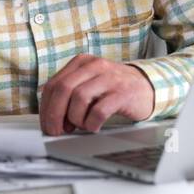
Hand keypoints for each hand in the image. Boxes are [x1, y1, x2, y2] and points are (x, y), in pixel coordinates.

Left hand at [38, 55, 155, 135]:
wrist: (147, 87)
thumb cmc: (113, 88)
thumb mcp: (89, 82)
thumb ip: (69, 93)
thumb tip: (50, 116)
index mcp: (81, 62)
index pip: (53, 84)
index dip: (46, 108)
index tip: (47, 124)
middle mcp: (94, 66)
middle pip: (63, 89)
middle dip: (55, 115)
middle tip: (57, 131)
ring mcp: (110, 78)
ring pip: (79, 98)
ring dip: (76, 119)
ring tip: (82, 125)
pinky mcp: (122, 93)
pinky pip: (99, 111)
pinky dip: (92, 123)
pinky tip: (95, 126)